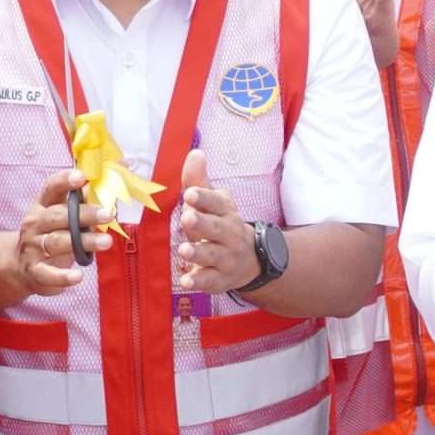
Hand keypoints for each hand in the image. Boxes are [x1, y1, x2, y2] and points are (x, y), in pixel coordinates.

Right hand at [13, 169, 107, 297]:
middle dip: (83, 214)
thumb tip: (115, 175)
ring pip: (58, 242)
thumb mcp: (62, 214)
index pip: (51, 189)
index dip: (64, 181)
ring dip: (84, 242)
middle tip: (107, 213)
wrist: (20, 267)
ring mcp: (33, 248)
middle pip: (58, 216)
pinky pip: (49, 274)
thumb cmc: (50, 234)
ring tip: (107, 242)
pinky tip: (79, 276)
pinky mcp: (35, 271)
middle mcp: (36, 224)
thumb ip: (84, 198)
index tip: (81, 176)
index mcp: (43, 206)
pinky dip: (63, 276)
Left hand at [174, 149, 261, 293]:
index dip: (203, 198)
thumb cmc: (221, 226)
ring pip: (212, 255)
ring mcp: (226, 258)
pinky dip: (198, 281)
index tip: (190, 193)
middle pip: (215, 228)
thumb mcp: (213, 204)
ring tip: (183, 250)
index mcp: (225, 212)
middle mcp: (228, 235)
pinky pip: (209, 281)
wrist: (250, 260)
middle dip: (201, 223)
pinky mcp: (219, 279)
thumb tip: (194, 153)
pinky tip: (186, 281)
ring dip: (198, 253)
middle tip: (186, 218)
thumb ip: (198, 181)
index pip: (216, 203)